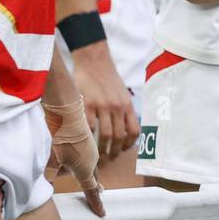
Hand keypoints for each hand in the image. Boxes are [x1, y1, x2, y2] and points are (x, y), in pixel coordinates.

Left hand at [43, 96, 104, 216]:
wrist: (66, 110)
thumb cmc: (59, 137)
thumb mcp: (51, 160)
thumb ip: (49, 176)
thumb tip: (46, 183)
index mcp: (85, 169)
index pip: (91, 191)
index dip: (96, 204)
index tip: (102, 213)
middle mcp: (92, 160)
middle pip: (89, 179)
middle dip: (86, 185)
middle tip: (89, 191)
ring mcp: (92, 149)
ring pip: (85, 166)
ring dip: (74, 169)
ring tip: (58, 160)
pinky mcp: (88, 140)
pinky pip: (84, 156)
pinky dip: (74, 158)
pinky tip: (63, 150)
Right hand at [72, 40, 138, 159]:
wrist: (94, 62)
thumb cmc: (108, 79)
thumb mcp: (123, 93)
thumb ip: (124, 110)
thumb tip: (125, 130)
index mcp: (127, 105)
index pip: (133, 131)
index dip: (129, 145)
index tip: (122, 151)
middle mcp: (117, 107)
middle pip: (119, 136)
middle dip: (114, 151)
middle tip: (108, 158)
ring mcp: (102, 106)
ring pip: (105, 135)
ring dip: (101, 149)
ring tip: (96, 155)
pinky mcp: (86, 104)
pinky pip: (89, 126)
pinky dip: (87, 136)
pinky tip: (85, 140)